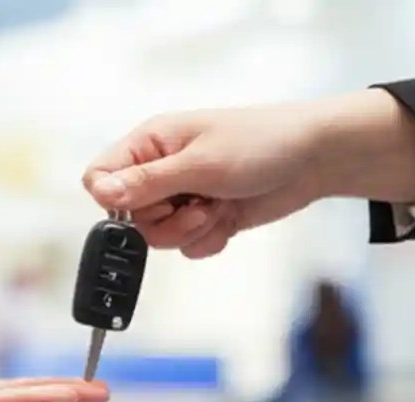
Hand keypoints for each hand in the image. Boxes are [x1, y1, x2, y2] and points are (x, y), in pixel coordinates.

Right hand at [83, 90, 414, 258]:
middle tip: (198, 206)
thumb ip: (147, 182)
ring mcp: (182, 196)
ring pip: (158, 237)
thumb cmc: (262, 142)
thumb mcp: (200, 163)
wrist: (315, 159)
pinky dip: (208, 240)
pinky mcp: (203, 218)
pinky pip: (186, 246)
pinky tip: (229, 219)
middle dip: (165, 222)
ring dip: (190, 232)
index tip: (144, 205)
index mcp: (149, 143)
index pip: (100, 176)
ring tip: (218, 209)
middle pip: (129, 218)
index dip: (112, 200)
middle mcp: (160, 170)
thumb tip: (100, 193)